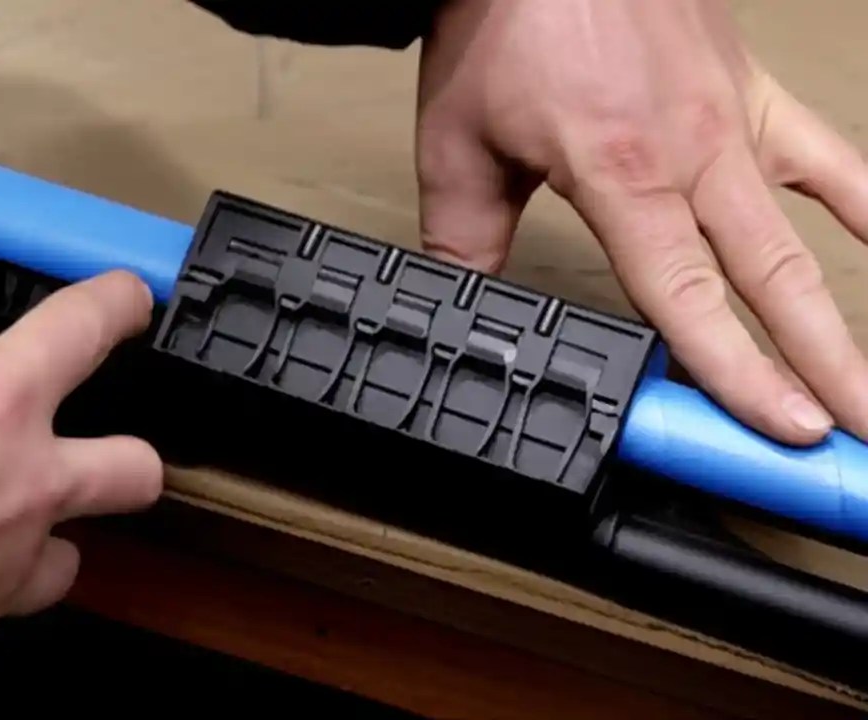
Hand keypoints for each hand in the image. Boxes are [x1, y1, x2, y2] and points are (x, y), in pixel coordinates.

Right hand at [0, 220, 162, 717]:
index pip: (83, 330)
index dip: (117, 304)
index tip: (133, 297)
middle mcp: (29, 479)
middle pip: (136, 468)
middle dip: (129, 458)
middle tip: (89, 451)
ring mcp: (13, 557)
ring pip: (77, 552)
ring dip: (54, 536)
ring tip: (8, 525)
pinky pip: (11, 603)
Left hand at [414, 0, 867, 443]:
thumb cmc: (502, 22)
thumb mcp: (458, 144)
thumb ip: (465, 240)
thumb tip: (465, 307)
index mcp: (620, 175)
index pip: (689, 298)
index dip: (740, 374)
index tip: (785, 429)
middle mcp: (691, 154)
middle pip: (769, 281)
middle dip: (820, 367)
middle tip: (853, 437)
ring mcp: (731, 120)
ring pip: (804, 231)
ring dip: (845, 309)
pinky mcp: (746, 89)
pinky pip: (825, 149)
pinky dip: (864, 197)